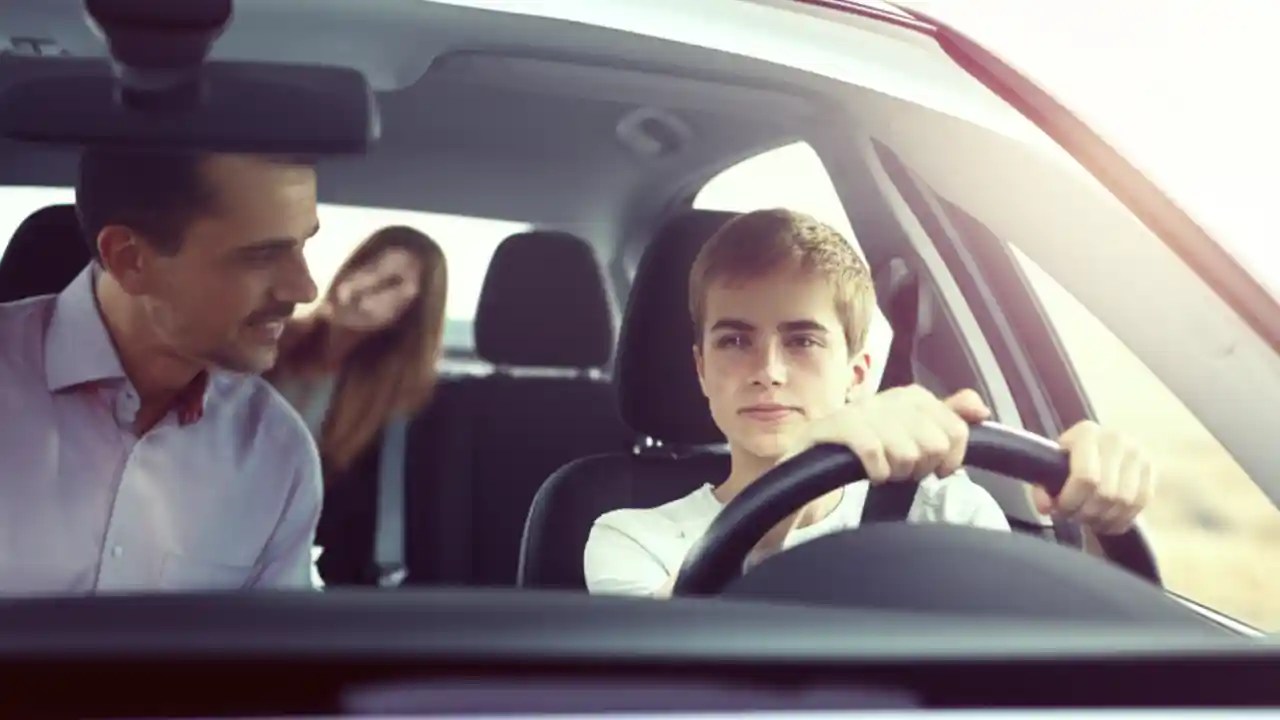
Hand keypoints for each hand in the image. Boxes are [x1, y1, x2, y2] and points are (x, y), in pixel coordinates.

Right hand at [794, 385, 991, 482]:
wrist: (811, 457)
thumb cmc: (868, 446)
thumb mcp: (913, 433)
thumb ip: (949, 418)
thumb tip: (981, 409)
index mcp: (913, 397)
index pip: (956, 430)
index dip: (949, 458)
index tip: (933, 468)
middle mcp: (889, 398)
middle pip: (933, 445)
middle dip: (919, 467)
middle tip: (901, 469)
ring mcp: (861, 411)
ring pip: (906, 453)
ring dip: (895, 473)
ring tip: (884, 471)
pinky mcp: (835, 427)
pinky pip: (873, 452)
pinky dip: (877, 472)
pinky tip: (872, 474)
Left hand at [1032, 421, 1156, 534]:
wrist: (1098, 444)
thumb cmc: (1069, 457)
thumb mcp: (1051, 464)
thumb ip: (1043, 486)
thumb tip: (1046, 507)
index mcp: (1087, 433)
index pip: (1085, 477)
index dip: (1071, 501)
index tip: (1060, 510)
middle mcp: (1116, 440)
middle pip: (1106, 493)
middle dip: (1086, 513)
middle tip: (1074, 517)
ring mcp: (1138, 454)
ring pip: (1125, 502)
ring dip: (1104, 519)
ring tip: (1089, 520)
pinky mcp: (1152, 469)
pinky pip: (1141, 504)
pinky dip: (1121, 519)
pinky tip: (1106, 522)